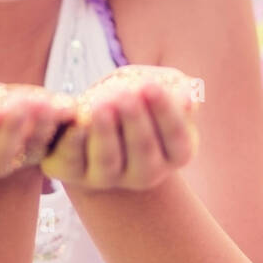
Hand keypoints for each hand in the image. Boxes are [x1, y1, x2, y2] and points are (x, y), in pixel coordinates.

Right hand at [0, 70, 78, 181]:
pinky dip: (62, 122)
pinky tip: (69, 106)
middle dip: (14, 128)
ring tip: (48, 103)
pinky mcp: (40, 143)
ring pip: (33, 146)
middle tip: (23, 104)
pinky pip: (54, 136)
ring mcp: (16, 157)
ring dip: (42, 125)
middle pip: (2, 153)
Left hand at [40, 65, 200, 191]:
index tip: (151, 85)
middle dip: (135, 122)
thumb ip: (175, 88)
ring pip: (108, 162)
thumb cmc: (136, 97)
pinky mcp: (74, 174)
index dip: (165, 113)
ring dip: (106, 132)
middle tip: (126, 93)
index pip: (177, 139)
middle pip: (144, 154)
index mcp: (175, 153)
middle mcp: (146, 173)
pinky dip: (74, 143)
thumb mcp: (158, 85)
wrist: (96, 117)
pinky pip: (73, 163)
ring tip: (103, 102)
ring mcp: (109, 178)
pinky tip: (77, 121)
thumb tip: (188, 96)